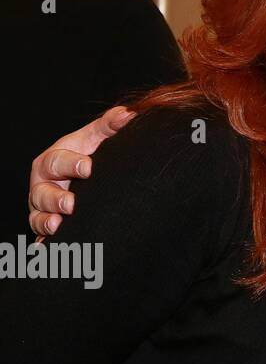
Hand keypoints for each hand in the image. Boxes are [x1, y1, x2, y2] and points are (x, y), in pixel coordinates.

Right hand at [28, 106, 134, 236]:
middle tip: (71, 204)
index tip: (89, 168)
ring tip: (58, 225)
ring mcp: (42, 207)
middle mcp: (42, 184)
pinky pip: (41, 237)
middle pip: (41, 192)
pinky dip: (43, 243)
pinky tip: (47, 249)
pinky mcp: (47, 224)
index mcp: (52, 160)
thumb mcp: (97, 138)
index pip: (56, 161)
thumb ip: (110, 125)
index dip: (70, 164)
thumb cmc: (89, 153)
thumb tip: (129, 114)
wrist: (86, 175)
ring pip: (37, 216)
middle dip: (55, 199)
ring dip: (46, 221)